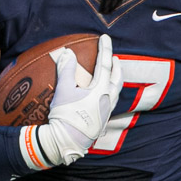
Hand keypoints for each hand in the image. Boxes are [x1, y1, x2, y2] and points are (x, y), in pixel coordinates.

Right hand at [23, 36, 122, 167]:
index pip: (105, 65)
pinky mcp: (102, 122)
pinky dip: (110, 93)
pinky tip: (102, 96)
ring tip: (111, 75)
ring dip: (115, 81)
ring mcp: (106, 113)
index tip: (105, 37)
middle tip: (114, 58)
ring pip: (116, 92)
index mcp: (101, 91)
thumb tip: (67, 52)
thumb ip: (67, 70)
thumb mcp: (63, 91)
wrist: (65, 142)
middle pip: (117, 80)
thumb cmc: (64, 115)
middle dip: (117, 67)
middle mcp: (108, 101)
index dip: (105, 49)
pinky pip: (110, 103)